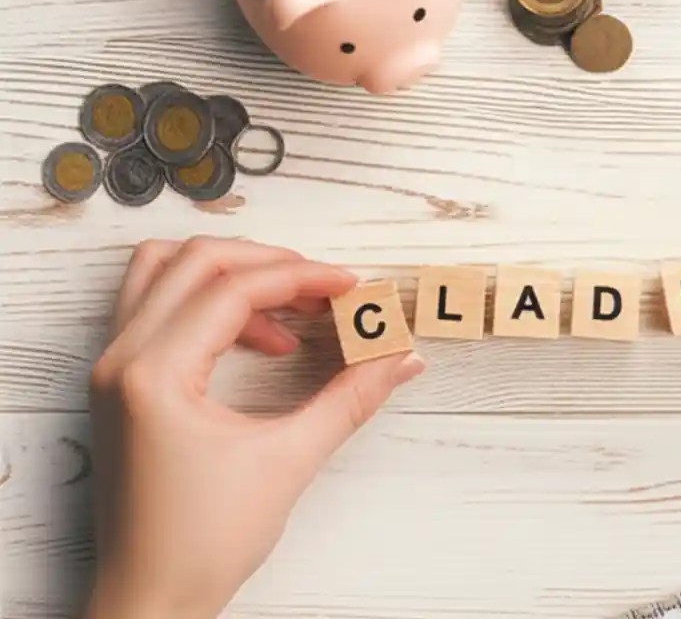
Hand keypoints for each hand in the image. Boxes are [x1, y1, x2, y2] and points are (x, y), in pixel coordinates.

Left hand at [84, 238, 425, 618]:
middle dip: (268, 264)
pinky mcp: (121, 385)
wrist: (150, 599)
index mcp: (153, 375)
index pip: (231, 289)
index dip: (301, 278)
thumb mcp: (288, 461)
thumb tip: (400, 358)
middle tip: (324, 286)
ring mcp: (113, 370)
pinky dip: (211, 306)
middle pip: (193, 261)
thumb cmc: (199, 544)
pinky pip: (159, 311)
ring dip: (233, 276)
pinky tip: (263, 342)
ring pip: (166, 275)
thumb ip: (350, 398)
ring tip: (291, 309)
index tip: (350, 287)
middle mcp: (121, 360)